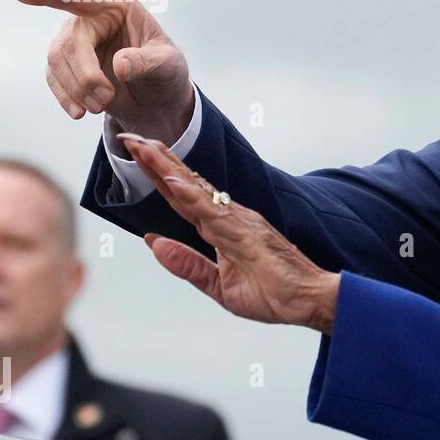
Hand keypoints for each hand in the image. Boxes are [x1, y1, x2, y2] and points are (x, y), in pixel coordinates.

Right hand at [16, 0, 194, 144]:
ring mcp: (76, 40)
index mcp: (117, 5)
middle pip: (69, 42)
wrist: (158, 97)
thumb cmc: (167, 71)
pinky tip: (79, 113)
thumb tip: (119, 65)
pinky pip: (54, 78)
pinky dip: (65, 97)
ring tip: (101, 107)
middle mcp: (91, 17)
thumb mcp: (169, 65)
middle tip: (105, 99)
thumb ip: (147, 62)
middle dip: (84, 75)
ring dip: (77, 89)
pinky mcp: (67, 65)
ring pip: (56, 61)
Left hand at [121, 133, 340, 333]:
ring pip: (195, 191)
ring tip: (143, 149)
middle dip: (157, 162)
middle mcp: (230, 218)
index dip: (159, 178)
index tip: (137, 157)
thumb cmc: (274, 294)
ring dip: (167, 169)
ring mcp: (238, 222)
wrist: (308, 301)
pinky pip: (211, 212)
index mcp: (222, 229)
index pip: (184, 199)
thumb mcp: (220, 287)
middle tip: (130, 138)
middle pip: (186, 186)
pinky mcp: (245, 233)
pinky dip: (189, 195)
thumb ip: (188, 264)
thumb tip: (154, 242)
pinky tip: (170, 180)